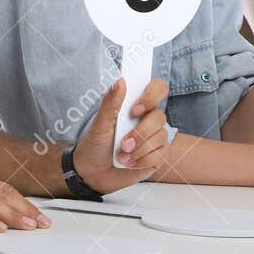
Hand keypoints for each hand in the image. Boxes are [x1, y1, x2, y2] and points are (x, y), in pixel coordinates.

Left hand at [70, 77, 172, 193]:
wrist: (91, 173)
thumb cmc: (95, 145)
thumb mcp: (99, 124)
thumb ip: (110, 102)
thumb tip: (121, 81)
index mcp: (137, 106)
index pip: (158, 89)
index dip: (151, 95)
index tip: (135, 109)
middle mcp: (149, 120)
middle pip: (159, 116)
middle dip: (140, 132)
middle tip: (123, 143)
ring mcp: (155, 138)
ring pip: (160, 137)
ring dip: (138, 149)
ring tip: (122, 155)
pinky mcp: (158, 157)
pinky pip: (161, 155)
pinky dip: (142, 161)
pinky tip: (129, 163)